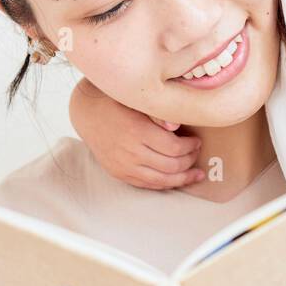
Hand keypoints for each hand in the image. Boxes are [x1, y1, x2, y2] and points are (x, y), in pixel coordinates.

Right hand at [70, 78, 203, 189]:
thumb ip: (159, 114)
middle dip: (190, 160)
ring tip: (195, 174)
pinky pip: (147, 184)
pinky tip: (177, 179)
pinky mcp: (119, 173)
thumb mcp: (138, 100)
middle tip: (196, 152)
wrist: (88, 114)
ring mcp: (123, 165)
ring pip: (161, 180)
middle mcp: (130, 151)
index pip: (174, 148)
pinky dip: (165, 183)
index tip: (197, 140)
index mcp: (137, 130)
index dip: (191, 146)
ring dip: (182, 178)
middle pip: (171, 165)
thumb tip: (178, 127)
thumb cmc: (117, 102)